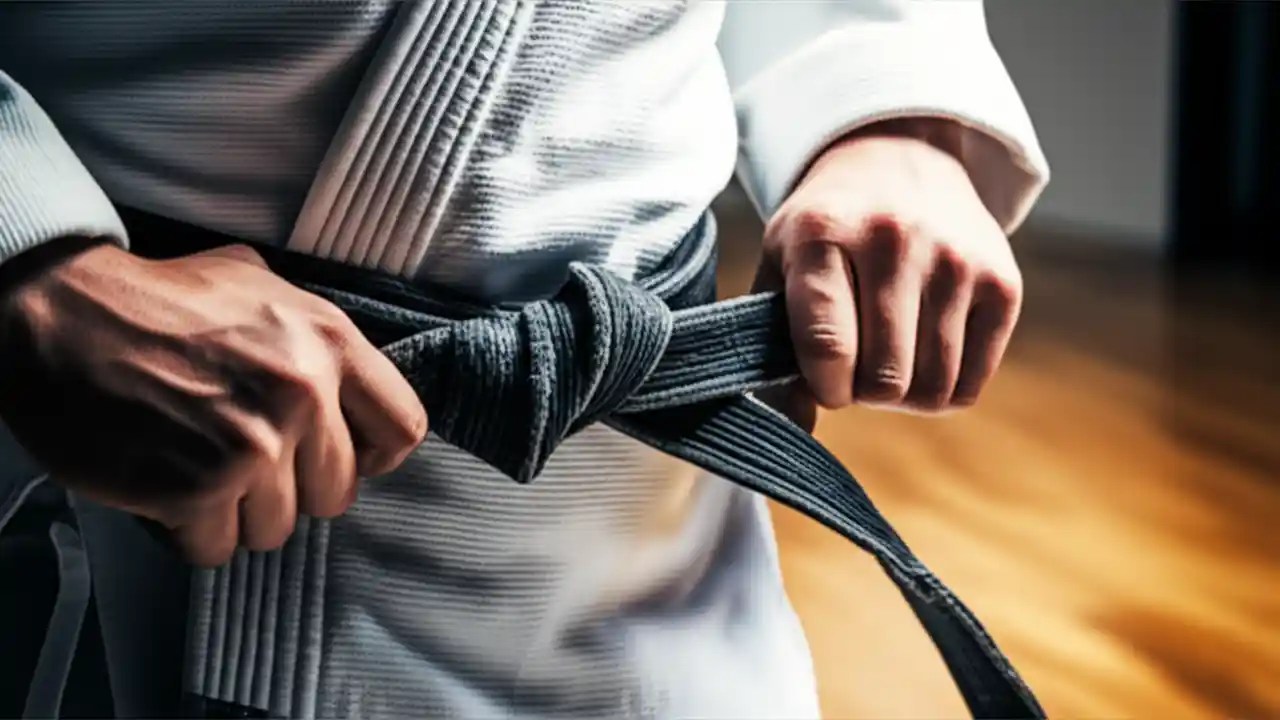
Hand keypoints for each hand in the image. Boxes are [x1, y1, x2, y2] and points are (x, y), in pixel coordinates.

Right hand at [0, 240, 427, 565]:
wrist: (59, 312)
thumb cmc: (156, 299)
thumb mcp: (258, 285)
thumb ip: (315, 337)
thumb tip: (352, 387)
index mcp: (329, 340)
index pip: (402, 428)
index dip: (371, 455)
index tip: (339, 459)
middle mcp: (303, 393)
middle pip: (336, 494)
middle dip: (291, 488)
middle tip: (242, 460)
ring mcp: (253, 445)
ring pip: (276, 529)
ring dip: (236, 512)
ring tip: (196, 465)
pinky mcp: (197, 488)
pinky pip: (215, 548)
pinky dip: (188, 532)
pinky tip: (164, 487)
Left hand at [756, 121, 1022, 426]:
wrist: (898, 159)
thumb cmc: (827, 231)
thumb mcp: (781, 265)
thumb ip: (769, 343)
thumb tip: (790, 428)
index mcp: (823, 234)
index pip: (828, 347)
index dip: (825, 387)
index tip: (825, 381)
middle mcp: (894, 239)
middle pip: (884, 378)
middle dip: (863, 392)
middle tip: (856, 367)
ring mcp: (956, 260)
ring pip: (930, 389)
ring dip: (903, 396)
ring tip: (887, 360)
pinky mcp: (1002, 282)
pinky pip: (969, 385)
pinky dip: (943, 390)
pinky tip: (923, 355)